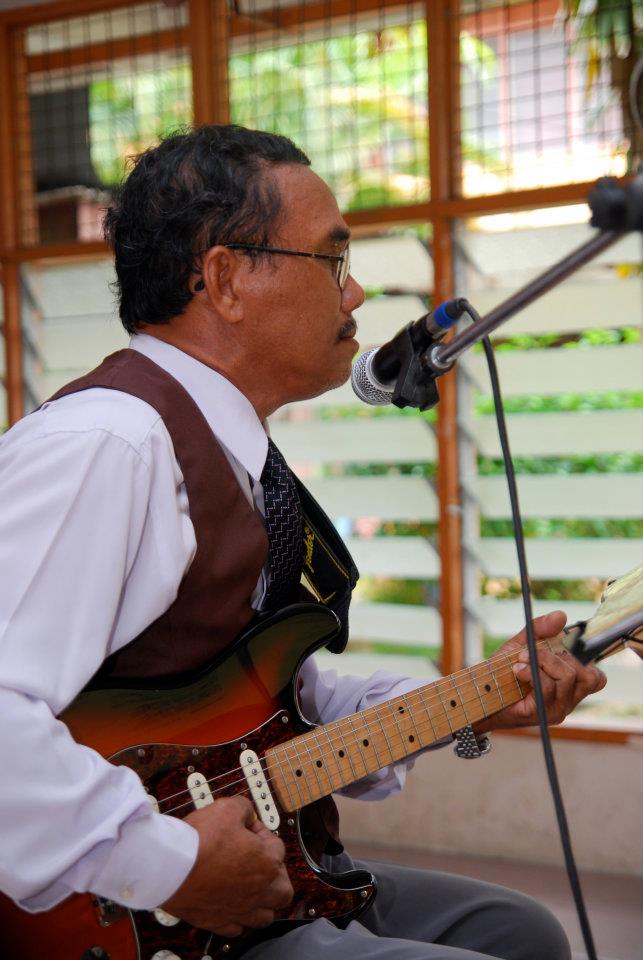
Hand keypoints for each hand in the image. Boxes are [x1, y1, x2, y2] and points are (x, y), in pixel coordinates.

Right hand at [160, 795, 293, 935]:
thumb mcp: (227, 808)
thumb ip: (244, 808)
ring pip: (265, 916)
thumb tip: (246, 814)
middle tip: (259, 861)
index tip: (247, 829)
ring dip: (262, 902)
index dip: (260, 833)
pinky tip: (229, 904)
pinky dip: (237, 918)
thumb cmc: (199, 840)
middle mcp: (259, 891)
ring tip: (249, 887)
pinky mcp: (219, 922)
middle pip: (283, 890)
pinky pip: (237, 928)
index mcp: (267, 863)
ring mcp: (240, 910)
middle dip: (275, 874)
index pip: (277, 847)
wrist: (169, 866)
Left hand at [474, 611, 606, 734]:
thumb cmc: (502, 672)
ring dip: (542, 662)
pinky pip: (547, 688)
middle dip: (557, 657)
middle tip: (531, 654)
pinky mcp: (541, 714)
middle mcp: (567, 701)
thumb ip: (541, 629)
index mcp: (569, 687)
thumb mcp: (521, 644)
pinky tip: (518, 670)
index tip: (558, 651)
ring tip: (520, 662)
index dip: (585, 662)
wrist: (479, 694)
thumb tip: (560, 615)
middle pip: (585, 675)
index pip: (597, 679)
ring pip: (566, 678)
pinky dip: (532, 673)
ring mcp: (556, 710)